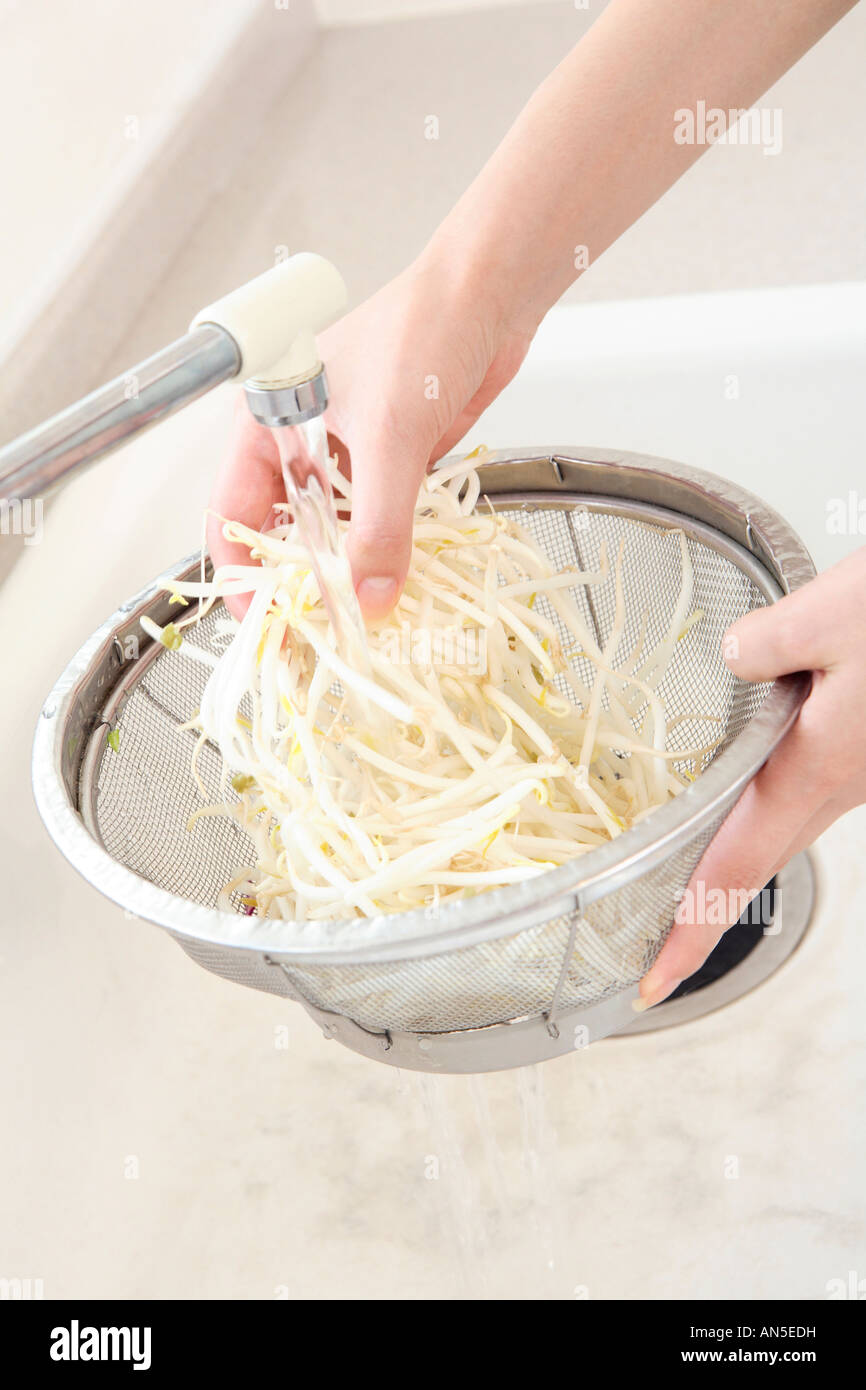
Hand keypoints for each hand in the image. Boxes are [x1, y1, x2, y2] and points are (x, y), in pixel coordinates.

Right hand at [207, 243, 533, 619]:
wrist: (489, 296)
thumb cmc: (422, 332)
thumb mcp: (392, 437)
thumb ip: (380, 524)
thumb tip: (370, 597)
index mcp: (270, 424)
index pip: (233, 513)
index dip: (243, 573)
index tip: (264, 622)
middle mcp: (302, 444)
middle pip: (282, 530)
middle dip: (297, 582)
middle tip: (316, 635)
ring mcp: (350, 454)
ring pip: (334, 531)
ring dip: (347, 571)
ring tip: (362, 620)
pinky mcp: (395, 461)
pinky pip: (380, 520)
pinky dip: (386, 552)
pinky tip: (397, 584)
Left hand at [637, 547, 865, 1008]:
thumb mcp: (832, 614)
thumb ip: (766, 643)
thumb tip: (735, 656)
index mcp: (819, 767)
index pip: (735, 866)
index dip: (692, 933)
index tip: (654, 983)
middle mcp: (845, 783)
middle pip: (758, 858)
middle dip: (706, 905)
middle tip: (656, 942)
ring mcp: (865, 770)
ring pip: (788, 821)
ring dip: (738, 849)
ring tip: (689, 865)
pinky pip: (812, 784)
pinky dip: (771, 795)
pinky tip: (754, 768)